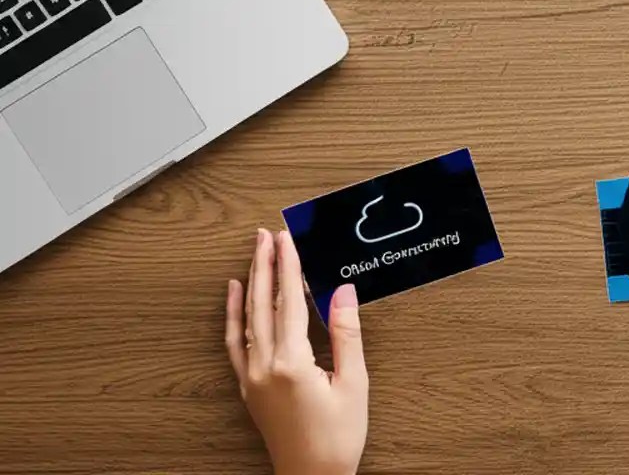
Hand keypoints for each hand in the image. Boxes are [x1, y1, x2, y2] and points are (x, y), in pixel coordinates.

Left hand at [225, 229, 368, 474]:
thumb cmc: (337, 437)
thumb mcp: (353, 383)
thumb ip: (346, 334)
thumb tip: (343, 292)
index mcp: (292, 363)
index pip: (289, 302)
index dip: (288, 266)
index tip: (287, 239)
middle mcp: (265, 366)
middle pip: (262, 303)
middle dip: (264, 264)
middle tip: (266, 234)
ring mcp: (251, 377)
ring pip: (246, 318)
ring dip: (250, 283)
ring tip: (253, 254)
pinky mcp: (248, 387)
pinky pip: (235, 343)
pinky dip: (233, 316)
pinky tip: (234, 296)